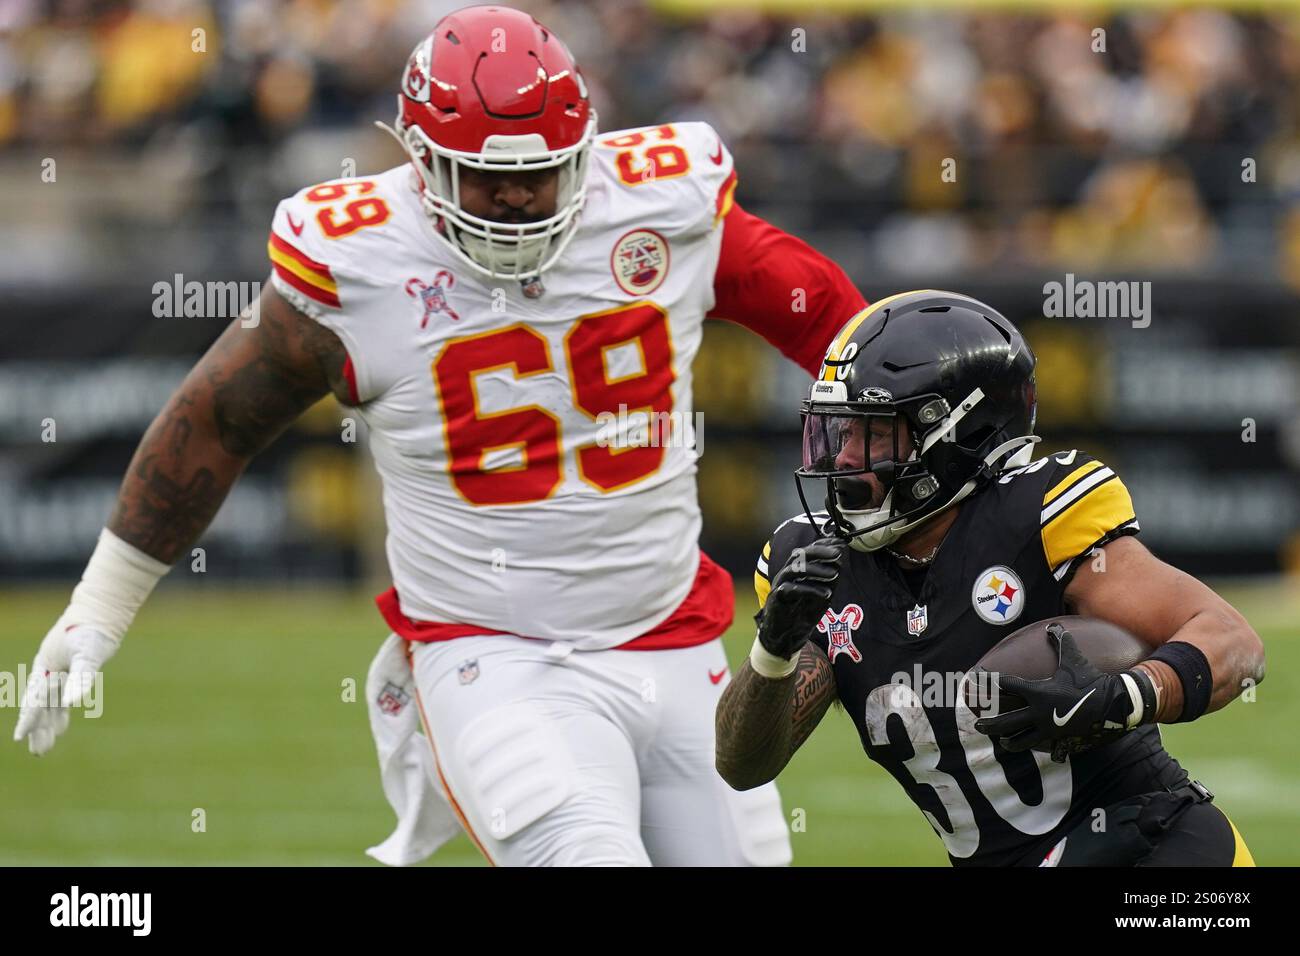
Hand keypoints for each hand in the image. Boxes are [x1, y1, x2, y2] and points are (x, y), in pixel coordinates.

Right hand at [14, 619, 118, 755]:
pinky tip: (61, 726)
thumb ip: (81, 678)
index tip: (20, 738)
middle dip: (37, 729)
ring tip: (45, 747)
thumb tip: (71, 703)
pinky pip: (61, 697)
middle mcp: (48, 672)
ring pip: (50, 705)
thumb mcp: (88, 654)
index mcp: (46, 669)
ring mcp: (58, 672)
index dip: (28, 720)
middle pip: (40, 706)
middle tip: (38, 751)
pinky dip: (60, 712)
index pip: (34, 700)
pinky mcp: (71, 672)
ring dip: (48, 724)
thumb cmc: (91, 632)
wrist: (99, 613)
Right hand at [757, 535, 847, 660]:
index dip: (824, 545)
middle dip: (819, 552)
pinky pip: (790, 589)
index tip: (841, 545)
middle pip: (800, 554)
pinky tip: (826, 594)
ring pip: (794, 569)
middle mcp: (787, 573)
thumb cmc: (804, 610)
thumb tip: (840, 558)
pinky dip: (810, 590)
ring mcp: (780, 584)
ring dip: (816, 569)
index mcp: (797, 568)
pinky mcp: (777, 598)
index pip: (809, 550)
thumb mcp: (822, 590)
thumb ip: (830, 575)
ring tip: (835, 574)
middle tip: (837, 554)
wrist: (789, 635)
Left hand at [974, 623, 1137, 762]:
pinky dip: (1032, 745)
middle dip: (990, 724)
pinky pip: (1042, 744)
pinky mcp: (1058, 738)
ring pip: (1022, 740)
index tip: (977, 678)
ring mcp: (1048, 728)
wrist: (1111, 703)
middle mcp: (1039, 712)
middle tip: (978, 725)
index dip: (990, 681)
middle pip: (1007, 722)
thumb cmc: (1089, 678)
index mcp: (1038, 691)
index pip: (1007, 685)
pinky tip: (1027, 745)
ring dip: (1010, 740)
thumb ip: (1060, 641)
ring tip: (1001, 741)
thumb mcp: (1073, 658)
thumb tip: (1052, 626)